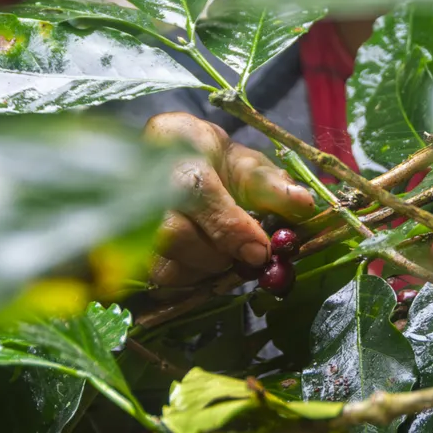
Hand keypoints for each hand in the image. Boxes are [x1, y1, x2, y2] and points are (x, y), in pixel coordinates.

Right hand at [143, 113, 316, 287]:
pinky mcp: (129, 251)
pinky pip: (160, 279)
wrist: (172, 154)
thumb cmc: (214, 161)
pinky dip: (191, 280)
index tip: (261, 251)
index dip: (230, 227)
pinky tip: (207, 264)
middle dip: (218, 253)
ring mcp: (128, 219)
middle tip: (249, 255)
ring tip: (226, 255)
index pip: (197, 191)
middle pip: (173, 234)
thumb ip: (273, 184)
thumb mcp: (247, 163)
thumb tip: (303, 205)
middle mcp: (142, 185)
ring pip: (164, 264)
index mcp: (176, 152)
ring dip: (205, 270)